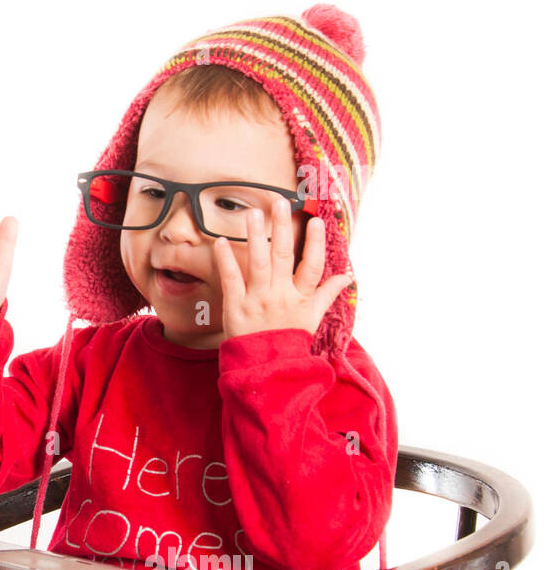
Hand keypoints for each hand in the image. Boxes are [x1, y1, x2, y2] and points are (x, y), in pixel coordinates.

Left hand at [212, 197, 352, 339]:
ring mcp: (257, 300)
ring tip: (252, 213)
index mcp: (301, 298)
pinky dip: (226, 260)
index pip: (312, 266)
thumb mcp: (312, 318)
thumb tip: (348, 276)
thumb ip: (327, 294)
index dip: (315, 243)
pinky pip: (231, 279)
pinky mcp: (236, 307)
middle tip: (279, 202)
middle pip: (283, 257)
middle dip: (282, 227)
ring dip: (255, 236)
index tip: (316, 220)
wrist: (266, 367)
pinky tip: (221, 241)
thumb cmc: (289, 339)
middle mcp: (280, 296)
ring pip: (258, 262)